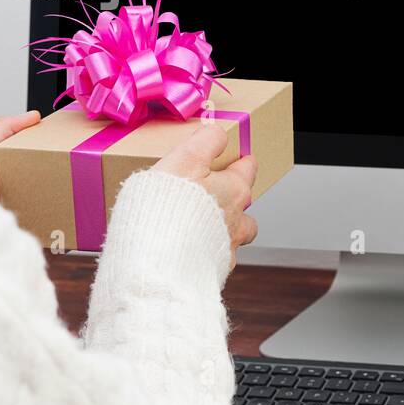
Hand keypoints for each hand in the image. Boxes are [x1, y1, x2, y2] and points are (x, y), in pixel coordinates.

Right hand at [154, 124, 258, 272]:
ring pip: (235, 236)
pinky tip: (187, 252)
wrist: (156, 265)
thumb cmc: (168, 209)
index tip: (239, 159)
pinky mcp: (210, 273)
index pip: (247, 169)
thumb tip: (218, 131)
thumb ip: (205, 142)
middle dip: (234, 197)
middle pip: (245, 205)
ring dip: (224, 229)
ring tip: (202, 226)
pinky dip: (205, 254)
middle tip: (214, 192)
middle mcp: (238, 221)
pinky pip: (214, 260)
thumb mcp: (184, 159)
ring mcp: (226, 250)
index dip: (241, 161)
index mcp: (234, 190)